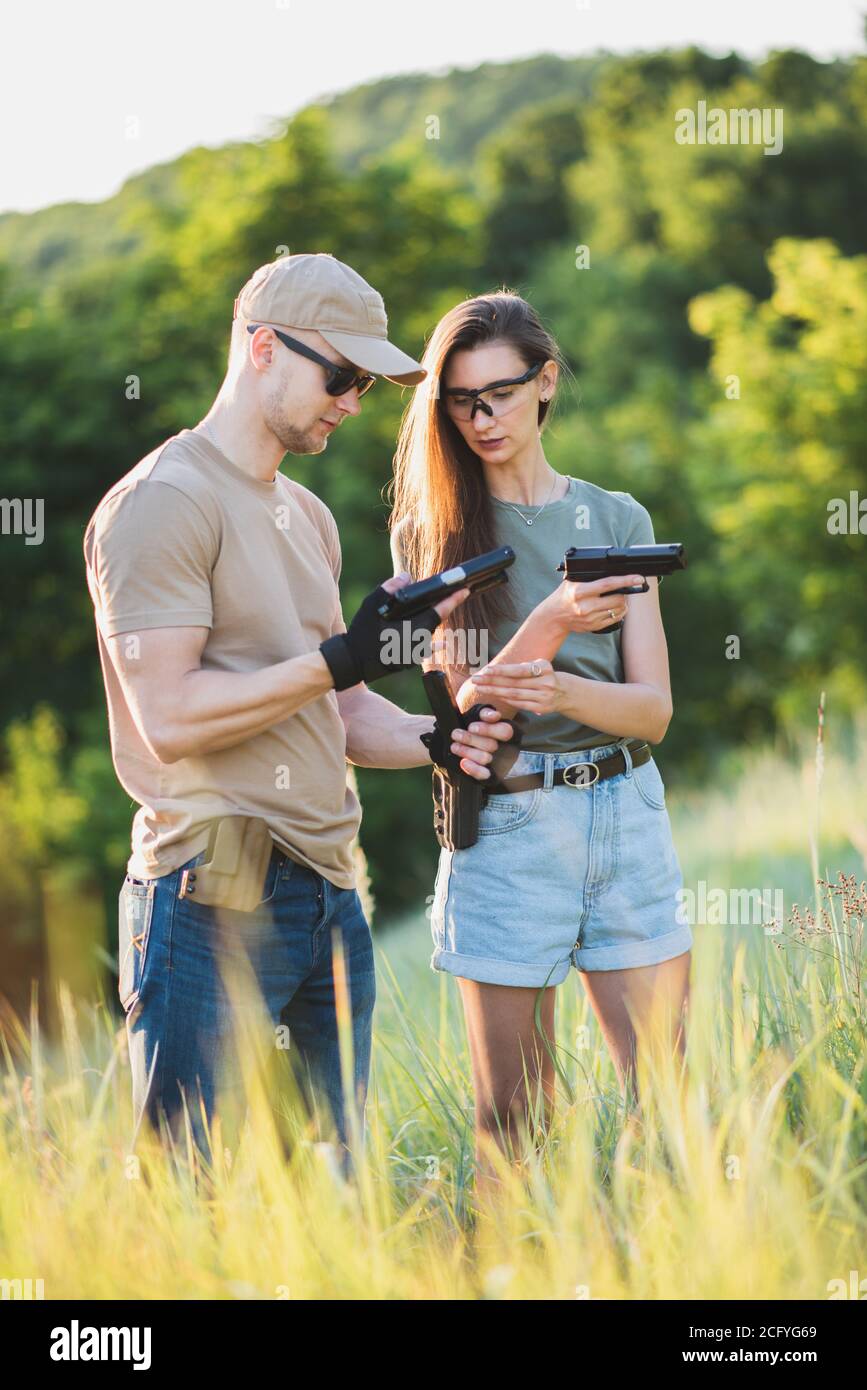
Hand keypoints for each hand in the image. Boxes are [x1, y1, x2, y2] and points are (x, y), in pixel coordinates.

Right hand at [319, 574, 469, 689]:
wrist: (352, 662)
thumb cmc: (362, 634)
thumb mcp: (372, 604)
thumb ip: (390, 588)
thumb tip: (407, 577)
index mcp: (415, 629)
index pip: (440, 611)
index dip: (453, 600)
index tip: (465, 590)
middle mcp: (419, 643)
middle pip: (437, 621)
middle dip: (445, 607)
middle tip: (455, 595)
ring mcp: (415, 654)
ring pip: (430, 634)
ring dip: (435, 621)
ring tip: (441, 609)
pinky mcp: (409, 661)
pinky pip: (424, 646)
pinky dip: (430, 640)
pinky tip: (441, 643)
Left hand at [446, 706, 517, 780]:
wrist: (458, 740)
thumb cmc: (471, 725)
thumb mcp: (476, 715)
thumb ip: (485, 712)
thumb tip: (494, 716)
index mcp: (506, 732)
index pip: (506, 732)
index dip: (488, 730)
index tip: (471, 727)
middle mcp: (506, 748)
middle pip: (492, 745)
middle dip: (470, 739)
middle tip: (456, 734)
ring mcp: (498, 763)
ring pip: (485, 758)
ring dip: (466, 751)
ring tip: (455, 746)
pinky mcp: (489, 775)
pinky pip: (485, 775)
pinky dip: (474, 769)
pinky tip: (464, 762)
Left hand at [470, 658, 566, 715]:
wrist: (565, 692)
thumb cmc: (544, 676)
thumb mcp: (538, 666)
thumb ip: (520, 668)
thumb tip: (493, 670)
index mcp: (544, 668)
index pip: (519, 670)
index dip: (502, 670)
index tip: (486, 670)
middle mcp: (545, 682)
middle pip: (514, 682)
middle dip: (492, 681)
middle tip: (476, 679)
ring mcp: (544, 696)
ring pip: (514, 694)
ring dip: (495, 691)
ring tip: (480, 688)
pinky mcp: (542, 708)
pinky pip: (519, 704)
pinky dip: (505, 700)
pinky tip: (494, 696)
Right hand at [535, 573, 643, 637]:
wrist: (553, 617)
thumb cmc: (564, 596)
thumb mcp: (571, 582)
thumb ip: (589, 577)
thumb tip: (612, 570)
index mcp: (580, 591)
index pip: (607, 584)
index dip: (625, 580)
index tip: (638, 578)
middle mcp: (585, 606)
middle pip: (617, 599)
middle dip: (625, 593)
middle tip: (625, 588)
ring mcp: (590, 618)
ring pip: (618, 609)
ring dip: (623, 602)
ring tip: (619, 597)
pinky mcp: (594, 626)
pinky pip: (615, 619)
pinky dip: (619, 612)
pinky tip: (615, 607)